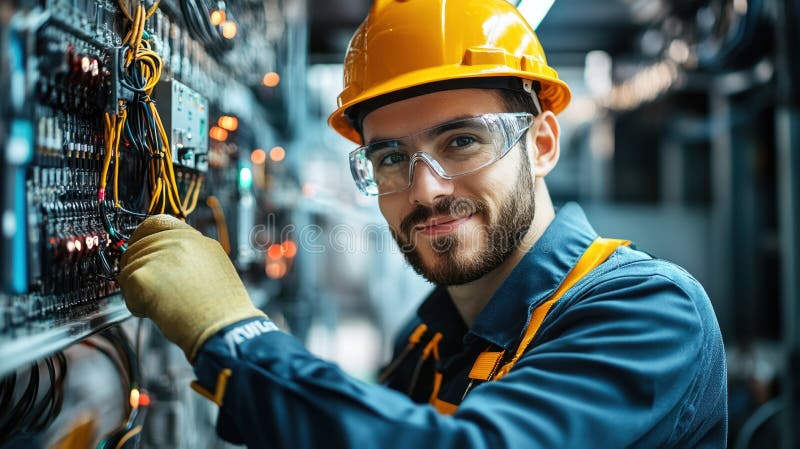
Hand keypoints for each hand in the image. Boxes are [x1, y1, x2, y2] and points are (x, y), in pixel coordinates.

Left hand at [118, 215, 265, 360]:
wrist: (223, 328)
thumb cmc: (222, 309)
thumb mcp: (214, 270)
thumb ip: (189, 257)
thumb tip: (164, 260)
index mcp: (198, 240)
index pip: (159, 222)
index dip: (145, 236)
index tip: (141, 248)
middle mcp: (179, 242)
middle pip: (138, 246)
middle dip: (139, 269)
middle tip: (152, 289)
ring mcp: (161, 256)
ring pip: (130, 268)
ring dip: (139, 289)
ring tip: (164, 304)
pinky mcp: (144, 275)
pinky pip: (126, 287)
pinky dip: (137, 303)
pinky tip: (158, 311)